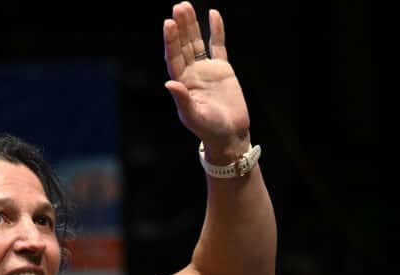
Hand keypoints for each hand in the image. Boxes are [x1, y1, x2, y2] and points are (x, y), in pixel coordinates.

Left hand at [163, 3, 249, 160]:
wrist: (230, 135)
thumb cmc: (210, 130)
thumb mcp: (195, 116)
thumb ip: (182, 100)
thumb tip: (169, 83)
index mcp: (182, 83)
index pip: (173, 57)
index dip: (170, 41)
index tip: (169, 23)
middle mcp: (191, 74)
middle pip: (183, 45)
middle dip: (180, 27)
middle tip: (178, 7)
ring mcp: (206, 70)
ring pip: (197, 42)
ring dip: (192, 25)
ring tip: (186, 6)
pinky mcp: (222, 70)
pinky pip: (218, 46)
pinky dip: (216, 31)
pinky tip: (213, 15)